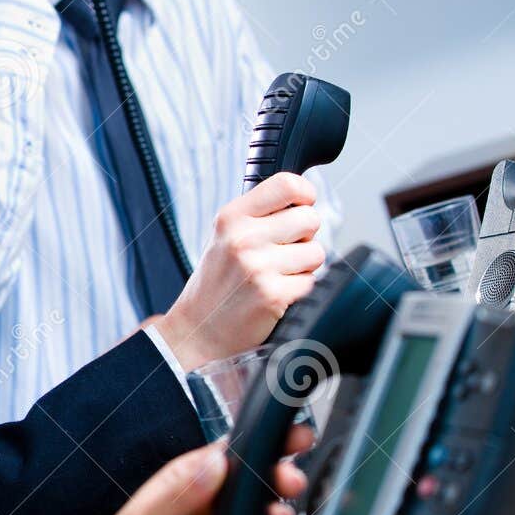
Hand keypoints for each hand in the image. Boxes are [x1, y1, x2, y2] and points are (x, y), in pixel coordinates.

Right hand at [154, 173, 324, 370]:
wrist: (198, 329)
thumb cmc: (217, 282)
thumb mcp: (224, 236)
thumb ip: (258, 214)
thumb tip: (303, 200)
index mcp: (231, 217)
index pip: (287, 184)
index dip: (305, 194)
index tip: (301, 206)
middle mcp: (243, 238)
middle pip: (310, 218)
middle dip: (304, 236)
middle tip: (282, 251)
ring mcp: (258, 267)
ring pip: (316, 252)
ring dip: (304, 266)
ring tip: (277, 275)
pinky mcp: (273, 295)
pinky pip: (311, 282)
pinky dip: (299, 290)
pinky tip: (276, 294)